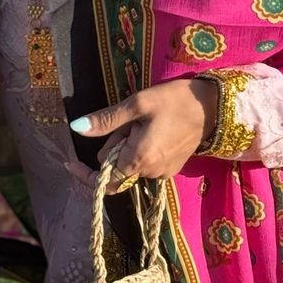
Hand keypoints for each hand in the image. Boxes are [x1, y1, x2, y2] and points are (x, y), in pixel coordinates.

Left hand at [70, 77, 218, 189]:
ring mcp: (162, 173)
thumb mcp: (137, 104)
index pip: (104, 181)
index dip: (85, 175)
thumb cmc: (174, 101)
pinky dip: (141, 150)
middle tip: (131, 122)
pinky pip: (144, 164)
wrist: (213, 107)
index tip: (69, 163)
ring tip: (147, 123)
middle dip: (114, 145)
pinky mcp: (171, 169)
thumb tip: (77, 128)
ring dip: (128, 146)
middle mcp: (150, 173)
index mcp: (139, 159)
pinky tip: (154, 131)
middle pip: (115, 167)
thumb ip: (106, 121)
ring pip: (129, 164)